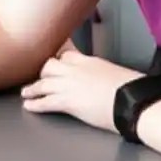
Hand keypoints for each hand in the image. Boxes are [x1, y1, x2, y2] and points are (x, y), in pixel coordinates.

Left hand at [20, 47, 142, 131]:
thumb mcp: (115, 72)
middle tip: (39, 77)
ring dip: (33, 88)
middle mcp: (74, 70)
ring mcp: (68, 85)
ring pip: (43, 83)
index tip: (52, 56)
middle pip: (48, 65)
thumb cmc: (132, 88)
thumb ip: (102, 72)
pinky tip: (29, 106)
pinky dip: (35, 104)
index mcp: (88, 61)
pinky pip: (45, 102)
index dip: (57, 55)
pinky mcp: (67, 101)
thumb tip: (104, 78)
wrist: (133, 101)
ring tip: (26, 92)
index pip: (66, 53)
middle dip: (43, 72)